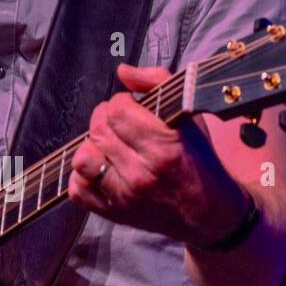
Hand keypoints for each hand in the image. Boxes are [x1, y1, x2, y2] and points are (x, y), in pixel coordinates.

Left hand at [68, 64, 250, 246]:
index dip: (122, 102)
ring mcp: (125, 197)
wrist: (208, 213)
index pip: (117, 110)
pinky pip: (78, 189)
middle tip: (120, 124)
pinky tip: (103, 169)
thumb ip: (157, 83)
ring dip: (92, 146)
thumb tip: (122, 71)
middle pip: (98, 130)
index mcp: (164, 148)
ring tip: (109, 146)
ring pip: (83, 159)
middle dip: (106, 119)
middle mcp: (142, 175)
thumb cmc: (199, 160)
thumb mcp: (189, 116)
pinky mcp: (113, 214)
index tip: (133, 107)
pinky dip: (84, 176)